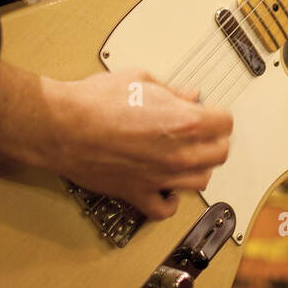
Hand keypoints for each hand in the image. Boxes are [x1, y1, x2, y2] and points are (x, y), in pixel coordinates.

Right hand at [0, 62, 232, 219]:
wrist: (61, 126)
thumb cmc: (94, 101)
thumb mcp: (139, 79)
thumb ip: (172, 91)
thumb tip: (190, 95)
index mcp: (184, 121)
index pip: (225, 123)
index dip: (218, 115)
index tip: (210, 112)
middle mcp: (178, 153)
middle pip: (220, 154)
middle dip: (214, 140)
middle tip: (200, 131)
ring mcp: (160, 177)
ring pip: (201, 181)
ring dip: (198, 167)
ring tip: (185, 155)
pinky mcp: (138, 193)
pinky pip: (166, 208)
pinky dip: (170, 200)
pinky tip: (166, 186)